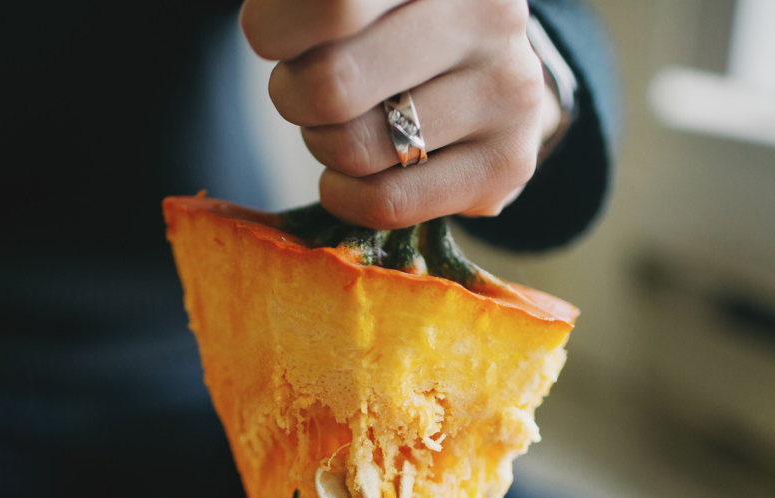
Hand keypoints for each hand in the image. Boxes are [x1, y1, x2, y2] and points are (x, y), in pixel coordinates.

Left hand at [240, 0, 561, 228]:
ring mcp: (508, 89)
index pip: (333, 7)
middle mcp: (490, 13)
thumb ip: (318, 8)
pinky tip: (348, 177)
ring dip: (321, 145)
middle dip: (293, 95)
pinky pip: (386, 201)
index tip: (274, 37)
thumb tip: (267, 31)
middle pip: (333, 84)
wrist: (477, 70)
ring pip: (356, 148)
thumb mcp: (356, 2)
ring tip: (341, 124)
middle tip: (304, 88)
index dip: (274, 31)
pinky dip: (344, 196)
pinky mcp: (507, 161)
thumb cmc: (387, 21)